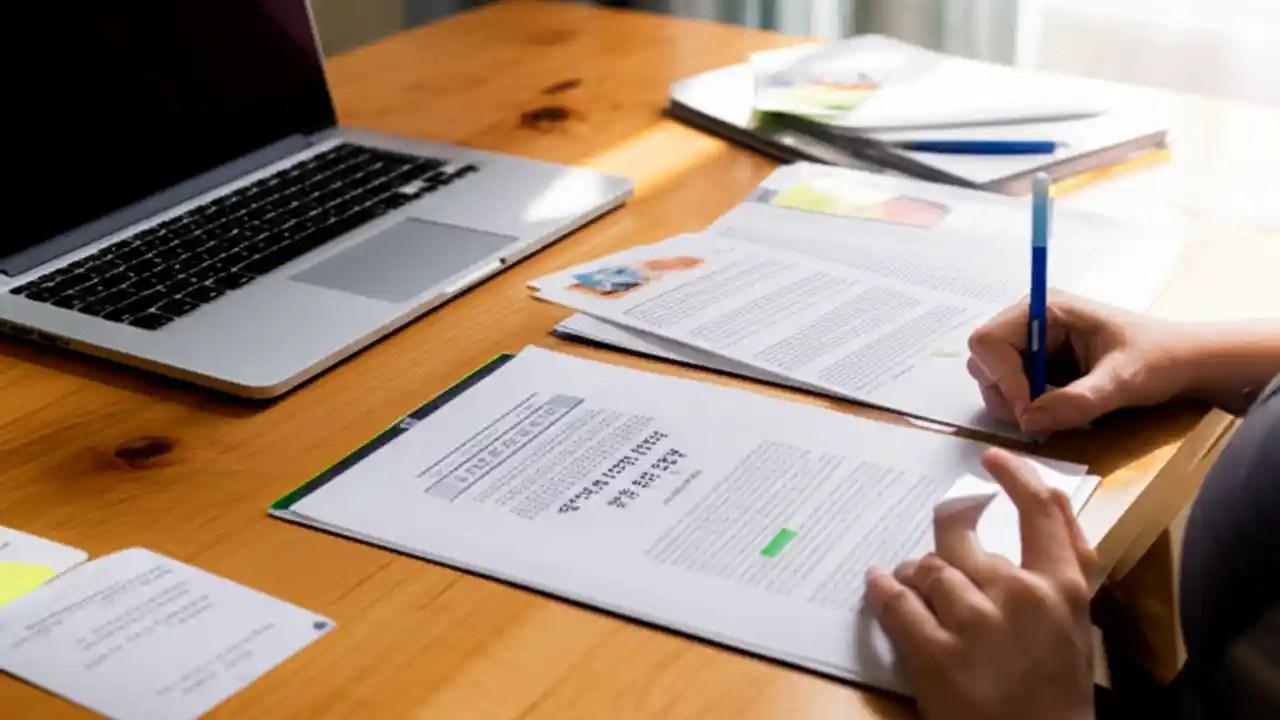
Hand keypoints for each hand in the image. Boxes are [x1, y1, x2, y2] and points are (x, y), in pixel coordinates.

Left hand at [865, 448, 1097, 719]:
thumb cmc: (1056, 694)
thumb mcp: (1076, 626)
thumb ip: (1061, 568)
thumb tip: (1044, 503)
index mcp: (1062, 589)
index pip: (1041, 510)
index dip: (1015, 475)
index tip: (991, 457)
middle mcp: (1019, 596)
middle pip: (962, 538)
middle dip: (943, 541)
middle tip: (937, 554)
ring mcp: (975, 624)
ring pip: (926, 568)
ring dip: (914, 574)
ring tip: (913, 586)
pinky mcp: (935, 653)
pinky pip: (896, 601)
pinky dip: (882, 590)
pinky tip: (876, 584)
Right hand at [967, 293, 1190, 433]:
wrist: (1186, 364)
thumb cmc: (1160, 359)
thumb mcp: (1124, 380)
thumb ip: (1078, 401)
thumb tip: (1029, 421)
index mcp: (1045, 309)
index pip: (989, 340)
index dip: (1002, 377)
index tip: (1029, 411)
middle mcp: (1031, 322)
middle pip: (984, 359)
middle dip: (1005, 393)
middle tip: (1039, 418)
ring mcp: (1033, 344)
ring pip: (992, 377)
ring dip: (1014, 403)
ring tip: (1053, 416)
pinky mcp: (1040, 365)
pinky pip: (1011, 389)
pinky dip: (1025, 407)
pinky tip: (1056, 412)